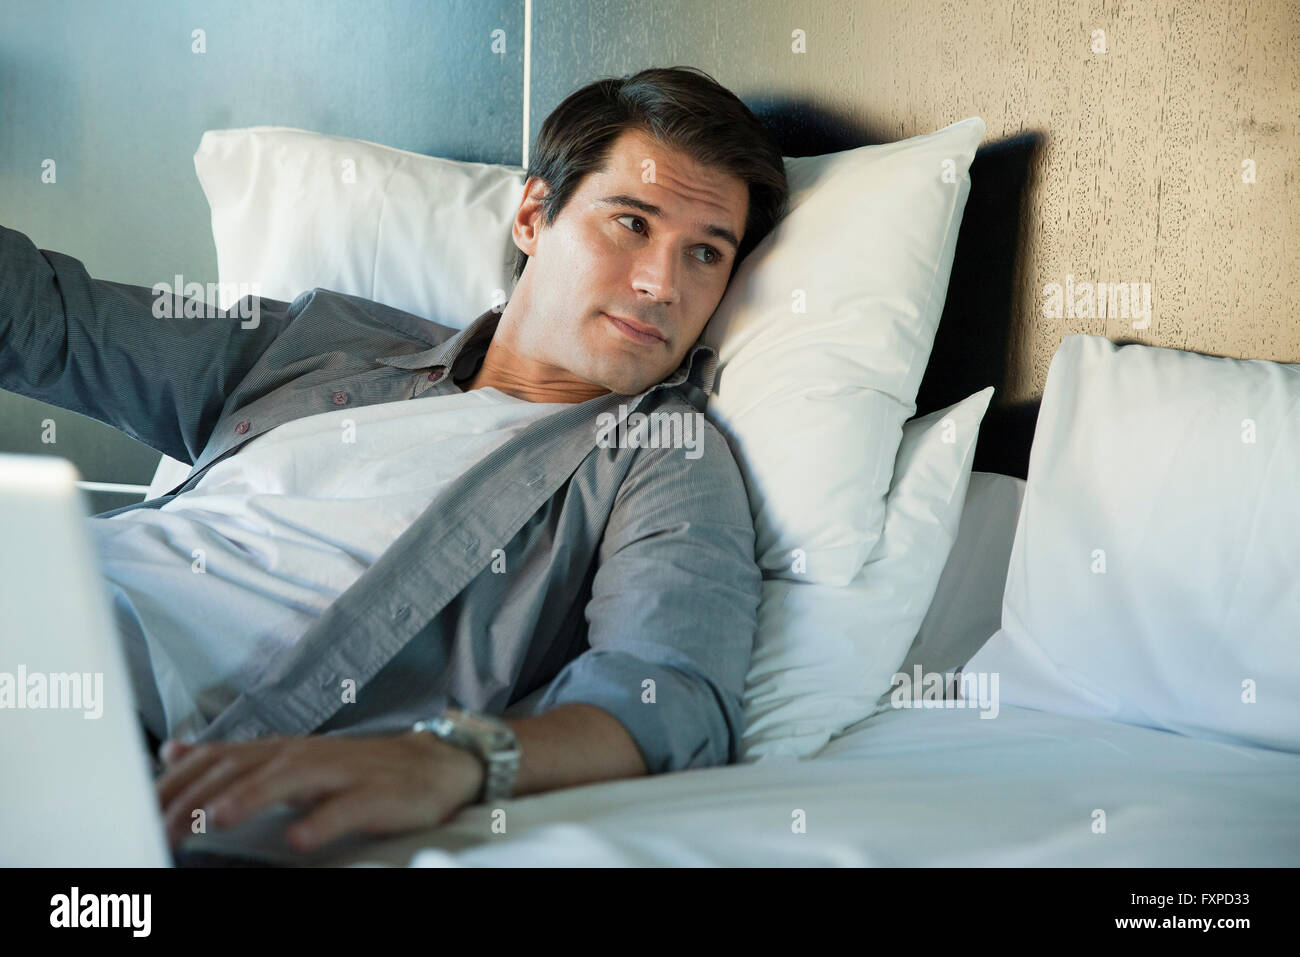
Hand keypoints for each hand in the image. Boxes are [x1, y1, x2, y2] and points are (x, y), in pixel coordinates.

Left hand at [155, 731, 484, 852]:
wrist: (433, 765)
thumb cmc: (356, 769)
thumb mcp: (289, 759)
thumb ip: (232, 757)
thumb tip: (174, 750)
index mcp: (280, 750)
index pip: (218, 759)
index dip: (177, 783)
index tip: (138, 810)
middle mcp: (304, 755)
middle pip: (244, 768)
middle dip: (198, 796)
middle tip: (161, 824)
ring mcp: (341, 772)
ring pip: (290, 779)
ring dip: (251, 797)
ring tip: (217, 819)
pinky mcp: (376, 794)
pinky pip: (347, 807)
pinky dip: (321, 821)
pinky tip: (299, 838)